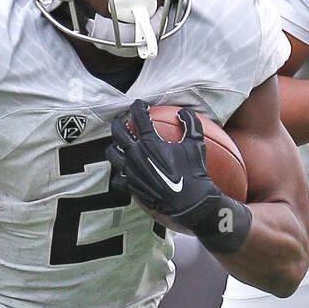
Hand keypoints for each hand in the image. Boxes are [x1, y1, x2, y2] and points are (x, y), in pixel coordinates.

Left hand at [106, 100, 226, 231]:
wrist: (189, 203)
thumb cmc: (194, 172)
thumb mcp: (196, 144)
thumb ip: (191, 123)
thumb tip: (183, 112)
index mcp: (150, 142)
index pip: (137, 116)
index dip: (137, 106)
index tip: (140, 105)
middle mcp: (136, 155)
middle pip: (118, 132)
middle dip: (119, 122)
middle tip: (123, 120)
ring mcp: (131, 172)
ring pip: (112, 153)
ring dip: (115, 145)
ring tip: (120, 144)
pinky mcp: (131, 187)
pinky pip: (118, 177)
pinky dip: (120, 172)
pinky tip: (124, 170)